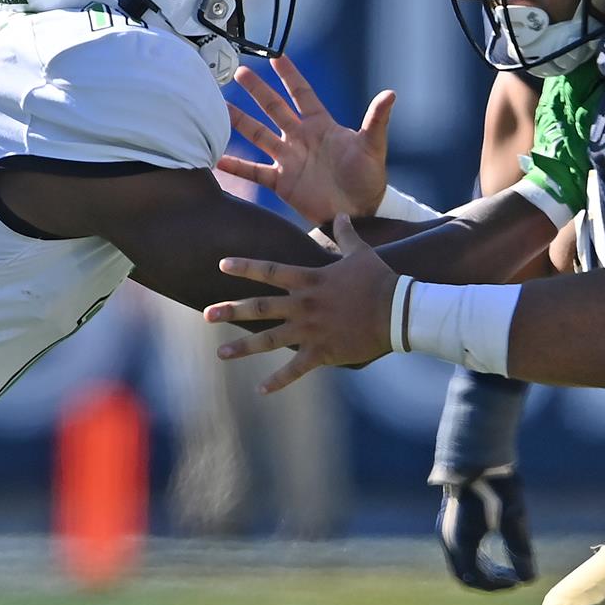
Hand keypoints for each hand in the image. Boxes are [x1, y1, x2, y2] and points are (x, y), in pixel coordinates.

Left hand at [206, 214, 396, 392]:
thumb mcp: (362, 253)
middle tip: (206, 315)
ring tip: (221, 353)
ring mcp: (311, 330)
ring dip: (243, 348)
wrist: (398, 311)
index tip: (221, 265)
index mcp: (310, 280)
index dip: (245, 267)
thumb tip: (342, 215)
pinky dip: (278, 381)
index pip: (270, 271)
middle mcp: (304, 305)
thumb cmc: (381, 280)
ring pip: (270, 340)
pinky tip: (261, 389)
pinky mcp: (322, 352)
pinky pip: (295, 369)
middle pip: (260, 307)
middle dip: (231, 310)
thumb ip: (346, 235)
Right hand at [218, 55, 395, 225]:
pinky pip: (254, 171)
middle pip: (274, 108)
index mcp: (321, 125)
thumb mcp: (372, 146)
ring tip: (220, 106)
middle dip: (258, 90)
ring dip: (240, 121)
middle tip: (240, 71)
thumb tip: (391, 93)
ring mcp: (289, 159)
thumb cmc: (368, 178)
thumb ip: (376, 119)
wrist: (359, 213)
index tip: (276, 56)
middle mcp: (300, 138)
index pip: (302, 94)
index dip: (290, 75)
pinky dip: (236, 165)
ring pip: (258, 134)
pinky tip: (217, 158)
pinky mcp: (282, 182)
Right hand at [434, 468, 536, 591]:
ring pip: (461, 563)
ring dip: (482, 569)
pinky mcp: (447, 521)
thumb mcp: (514, 517)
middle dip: (489, 581)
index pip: (477, 580)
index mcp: (462, 543)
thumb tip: (529, 579)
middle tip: (511, 579)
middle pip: (465, 575)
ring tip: (504, 567)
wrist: (475, 456)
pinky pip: (459, 549)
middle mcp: (449, 540)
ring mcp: (445, 530)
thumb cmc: (497, 485)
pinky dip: (475, 556)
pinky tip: (491, 547)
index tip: (516, 582)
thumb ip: (520, 549)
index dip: (498, 586)